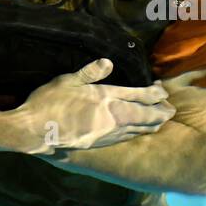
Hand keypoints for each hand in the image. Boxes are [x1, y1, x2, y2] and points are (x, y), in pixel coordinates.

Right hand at [18, 58, 175, 152]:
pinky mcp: (102, 144)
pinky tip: (136, 130)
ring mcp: (110, 133)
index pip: (143, 96)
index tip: (161, 89)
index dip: (157, 94)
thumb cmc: (49, 102)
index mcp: (108, 98)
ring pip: (141, 130)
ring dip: (153, 125)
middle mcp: (115, 117)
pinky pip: (128, 138)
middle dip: (163, 112)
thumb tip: (108, 62)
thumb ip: (90, 72)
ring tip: (159, 120)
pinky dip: (138, 132)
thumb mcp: (68, 80)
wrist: (36, 131)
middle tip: (170, 109)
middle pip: (149, 117)